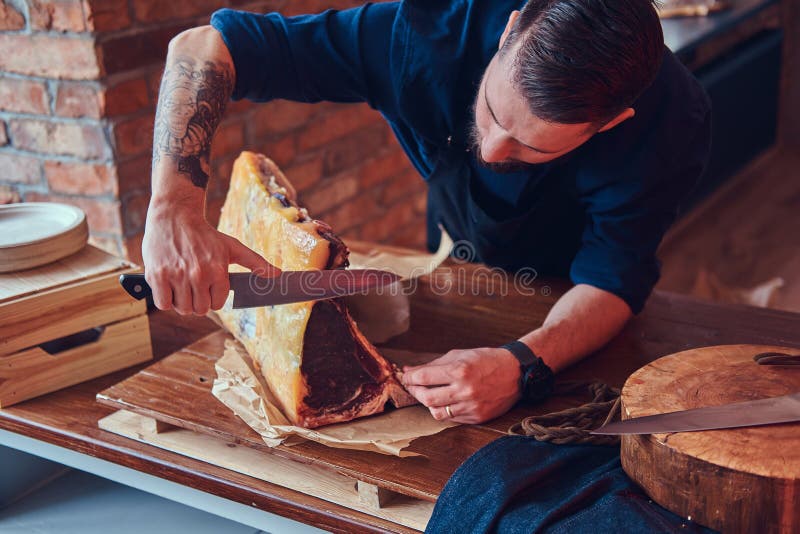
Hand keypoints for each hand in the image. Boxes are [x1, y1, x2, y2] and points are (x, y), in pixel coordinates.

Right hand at [142, 202, 279, 315]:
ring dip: (181, 302)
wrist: (175, 216)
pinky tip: (169, 286)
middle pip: (199, 309)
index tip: (208, 287)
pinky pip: (163, 304)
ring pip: (182, 309)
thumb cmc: (206, 235)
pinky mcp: (157, 275)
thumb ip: (255, 262)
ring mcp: (176, 275)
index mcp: (218, 270)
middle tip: (194, 287)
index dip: (213, 298)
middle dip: (197, 302)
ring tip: (181, 285)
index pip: (217, 304)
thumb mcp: (233, 247)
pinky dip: (165, 300)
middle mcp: (198, 274)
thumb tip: (278, 274)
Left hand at [401, 347, 521, 423]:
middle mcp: (465, 390)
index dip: (410, 377)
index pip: (423, 377)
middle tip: (413, 386)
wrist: (516, 372)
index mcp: (459, 370)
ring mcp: (471, 406)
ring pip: (437, 412)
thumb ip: (434, 364)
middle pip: (426, 398)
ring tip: (430, 394)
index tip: (406, 376)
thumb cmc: (486, 360)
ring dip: (429, 403)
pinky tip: (446, 401)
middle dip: (415, 391)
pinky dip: (445, 410)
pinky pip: (452, 419)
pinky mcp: (477, 417)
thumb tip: (409, 370)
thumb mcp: (459, 355)